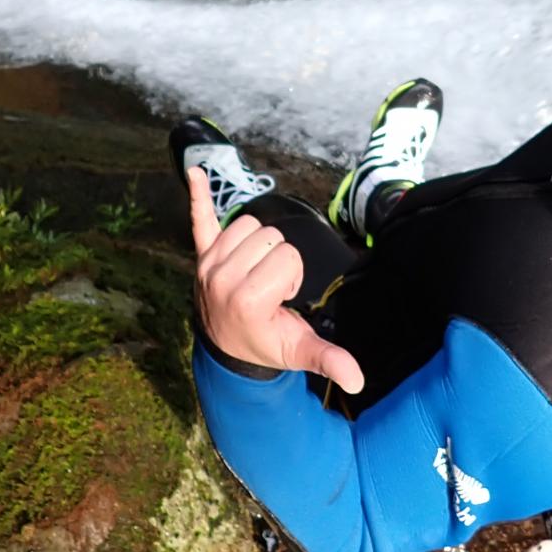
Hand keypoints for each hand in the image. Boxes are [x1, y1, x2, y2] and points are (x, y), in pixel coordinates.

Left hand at [187, 167, 365, 393]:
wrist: (227, 350)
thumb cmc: (265, 343)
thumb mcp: (297, 351)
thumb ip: (326, 359)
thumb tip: (357, 380)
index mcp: (248, 298)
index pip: (287, 256)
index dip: (293, 275)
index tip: (282, 299)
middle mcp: (223, 277)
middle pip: (268, 236)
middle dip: (277, 259)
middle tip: (269, 288)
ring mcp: (209, 264)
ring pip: (246, 224)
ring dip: (258, 243)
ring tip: (256, 271)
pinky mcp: (201, 255)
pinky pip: (199, 219)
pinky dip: (198, 195)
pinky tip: (194, 171)